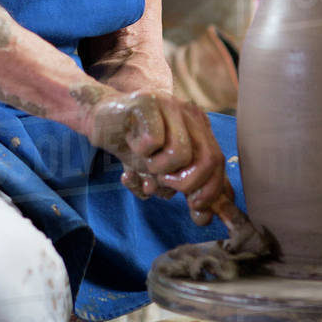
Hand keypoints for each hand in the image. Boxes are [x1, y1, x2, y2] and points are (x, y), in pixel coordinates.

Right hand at [88, 90, 232, 223]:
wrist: (102, 119)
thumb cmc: (135, 146)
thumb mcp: (164, 172)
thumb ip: (187, 189)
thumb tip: (205, 218)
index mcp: (201, 129)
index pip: (218, 163)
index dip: (210, 192)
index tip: (195, 209)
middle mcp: (191, 115)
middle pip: (209, 159)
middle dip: (187, 184)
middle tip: (164, 182)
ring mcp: (170, 106)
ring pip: (181, 153)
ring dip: (158, 168)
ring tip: (145, 159)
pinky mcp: (148, 103)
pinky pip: (152, 141)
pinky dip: (140, 152)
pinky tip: (132, 143)